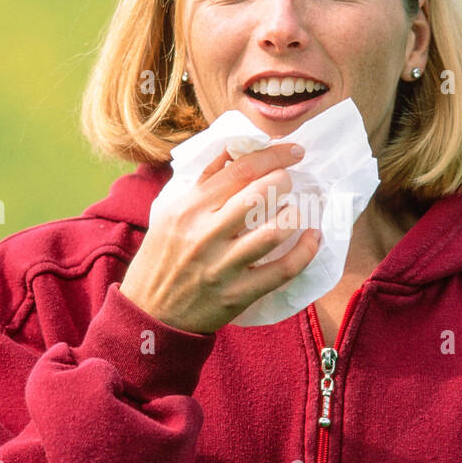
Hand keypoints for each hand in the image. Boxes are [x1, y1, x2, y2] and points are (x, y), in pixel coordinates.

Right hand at [119, 143, 320, 333]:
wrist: (149, 313)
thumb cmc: (163, 257)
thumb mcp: (170, 212)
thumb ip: (204, 180)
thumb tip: (235, 149)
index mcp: (189, 208)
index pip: (240, 170)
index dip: (274, 155)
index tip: (295, 151)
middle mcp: (205, 234)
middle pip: (259, 195)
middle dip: (284, 182)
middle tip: (288, 184)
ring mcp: (223, 266)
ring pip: (273, 232)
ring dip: (294, 216)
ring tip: (295, 212)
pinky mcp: (238, 294)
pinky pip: (282, 270)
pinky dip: (305, 251)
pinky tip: (312, 238)